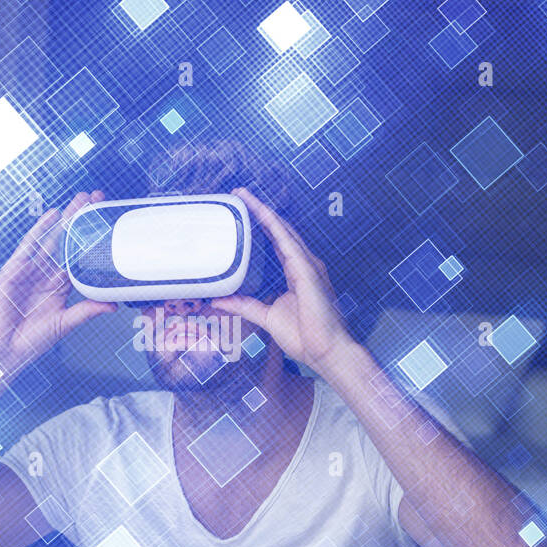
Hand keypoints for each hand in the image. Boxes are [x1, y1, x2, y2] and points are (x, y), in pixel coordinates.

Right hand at [0, 191, 116, 375]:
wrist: (5, 349)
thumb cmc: (32, 340)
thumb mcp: (65, 323)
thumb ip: (88, 310)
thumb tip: (114, 304)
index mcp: (60, 286)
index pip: (79, 257)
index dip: (91, 239)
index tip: (105, 222)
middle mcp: (46, 274)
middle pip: (67, 241)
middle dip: (80, 220)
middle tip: (95, 198)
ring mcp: (30, 270)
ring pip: (51, 239)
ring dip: (65, 219)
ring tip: (79, 201)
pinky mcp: (14, 270)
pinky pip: (29, 246)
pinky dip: (40, 230)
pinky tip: (52, 216)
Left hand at [212, 188, 355, 376]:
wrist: (326, 353)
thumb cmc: (305, 338)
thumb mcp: (266, 317)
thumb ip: (245, 305)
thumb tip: (220, 300)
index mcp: (295, 273)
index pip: (275, 242)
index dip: (260, 225)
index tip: (243, 210)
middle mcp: (302, 264)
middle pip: (279, 230)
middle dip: (260, 211)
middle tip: (239, 193)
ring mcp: (307, 265)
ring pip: (283, 230)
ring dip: (264, 212)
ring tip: (246, 196)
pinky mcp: (308, 271)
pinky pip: (288, 242)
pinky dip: (274, 226)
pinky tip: (262, 213)